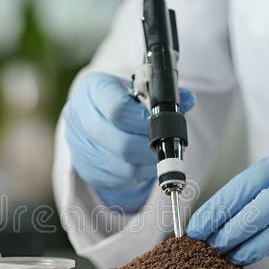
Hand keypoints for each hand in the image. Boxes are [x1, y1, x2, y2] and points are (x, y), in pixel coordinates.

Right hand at [63, 72, 195, 211]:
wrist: (94, 115)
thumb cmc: (122, 99)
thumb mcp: (139, 88)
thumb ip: (163, 96)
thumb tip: (189, 100)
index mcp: (93, 89)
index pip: (119, 111)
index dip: (145, 122)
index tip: (162, 124)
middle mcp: (79, 117)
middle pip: (122, 144)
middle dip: (150, 148)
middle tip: (165, 145)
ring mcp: (79, 146)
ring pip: (123, 167)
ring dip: (147, 164)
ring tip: (158, 155)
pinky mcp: (85, 169)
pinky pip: (118, 180)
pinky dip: (137, 175)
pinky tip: (142, 163)